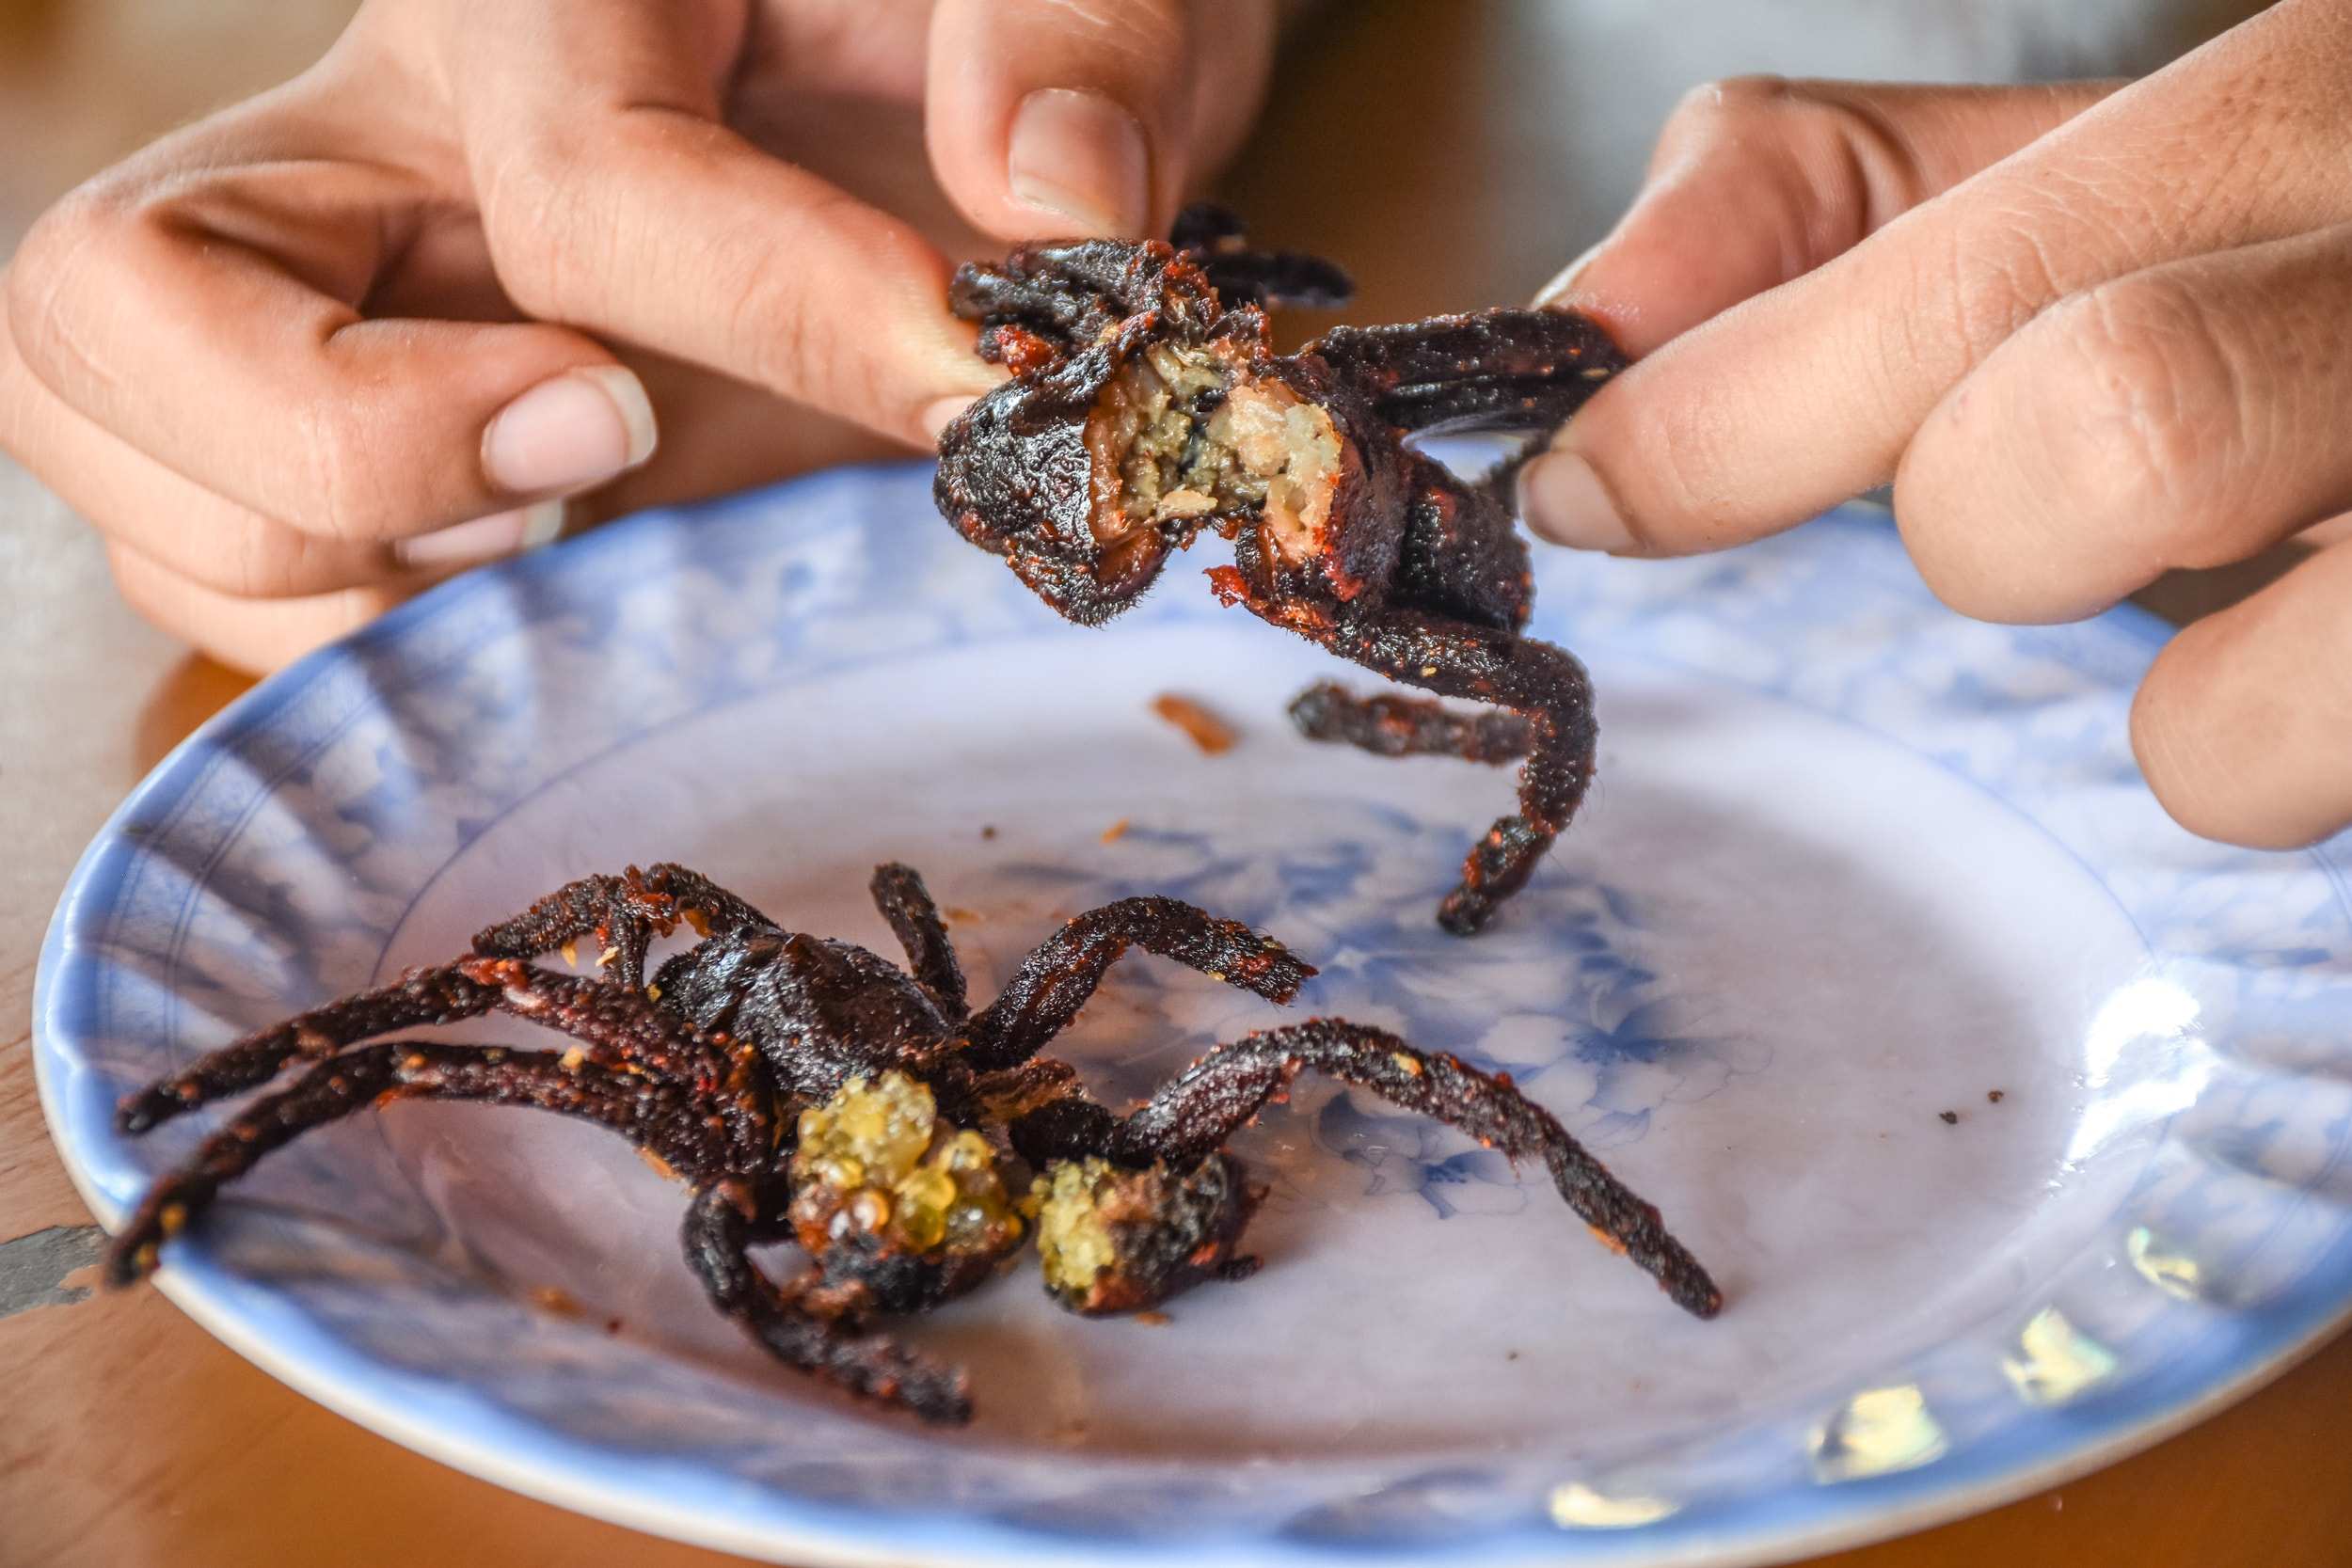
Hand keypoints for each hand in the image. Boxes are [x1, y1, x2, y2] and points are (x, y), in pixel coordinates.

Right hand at [0, 0, 1279, 669]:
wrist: (931, 53)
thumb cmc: (988, 21)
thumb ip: (1078, 47)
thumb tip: (1061, 210)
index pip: (578, 185)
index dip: (772, 312)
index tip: (962, 386)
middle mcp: (384, 132)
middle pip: (123, 293)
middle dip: (358, 445)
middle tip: (605, 450)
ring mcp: (346, 275)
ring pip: (111, 429)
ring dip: (328, 553)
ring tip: (565, 520)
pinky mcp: (368, 398)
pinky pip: (210, 541)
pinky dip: (332, 617)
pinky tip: (523, 580)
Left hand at [1515, 0, 2351, 851]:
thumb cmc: (2308, 281)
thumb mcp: (2094, 183)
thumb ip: (1834, 217)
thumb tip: (1587, 326)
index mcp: (2324, 101)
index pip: (1971, 268)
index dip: (1731, 413)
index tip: (1584, 489)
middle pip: (2100, 440)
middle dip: (1987, 528)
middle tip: (2050, 508)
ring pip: (2232, 724)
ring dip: (2186, 718)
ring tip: (2271, 604)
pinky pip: (2319, 813)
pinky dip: (2293, 774)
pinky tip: (2346, 662)